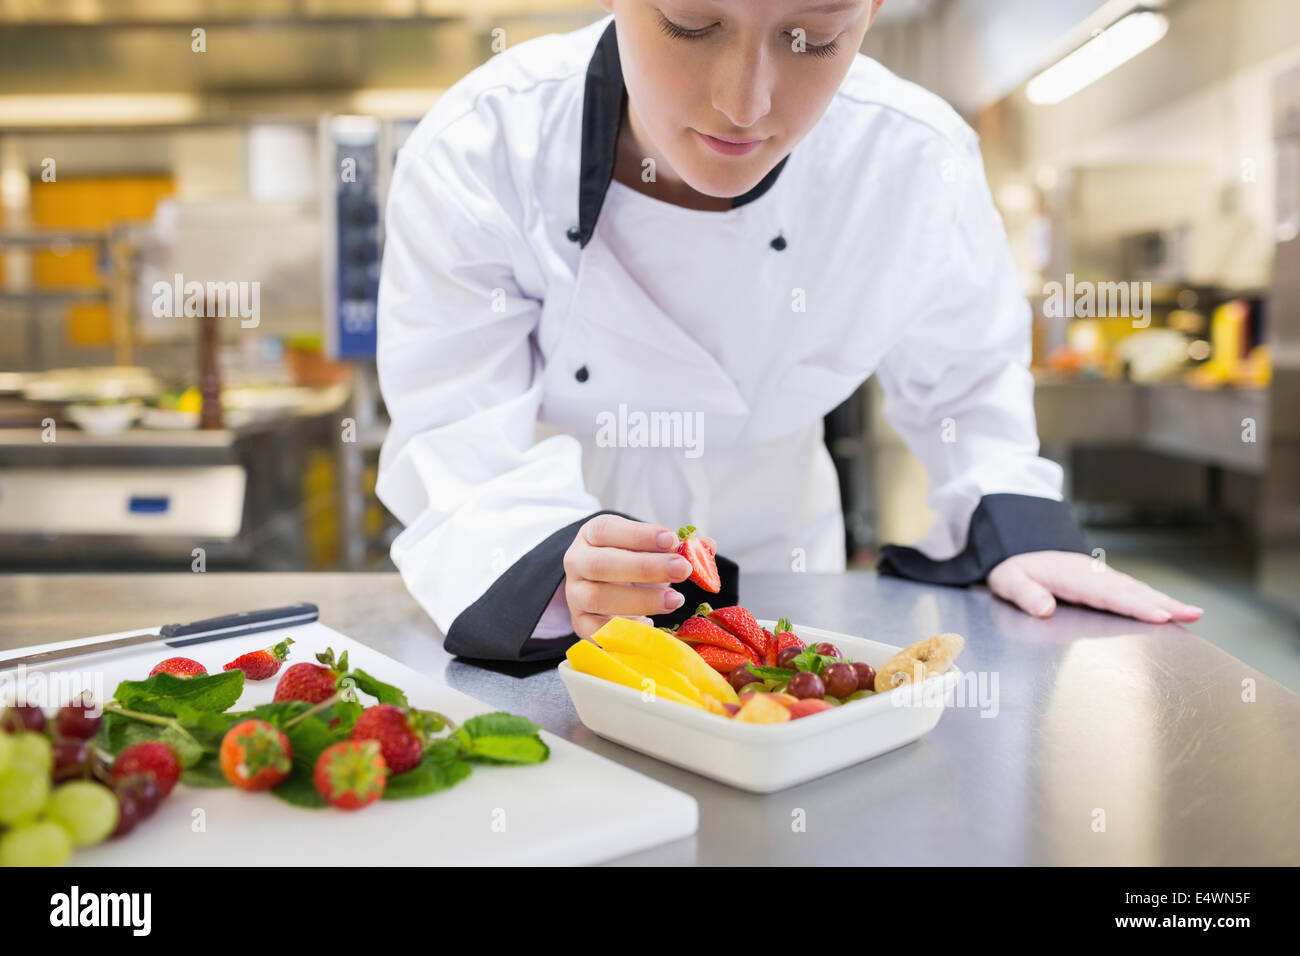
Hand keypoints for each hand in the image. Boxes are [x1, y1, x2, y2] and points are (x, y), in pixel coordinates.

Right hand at [563, 515, 709, 639]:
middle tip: (683, 570)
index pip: (606, 530)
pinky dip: (625, 629)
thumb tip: (707, 545)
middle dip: (646, 568)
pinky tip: (652, 625)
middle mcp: (576, 562)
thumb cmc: (632, 561)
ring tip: (675, 600)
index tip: (672, 540)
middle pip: (601, 565)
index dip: (639, 535)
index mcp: (591, 535)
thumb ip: (676, 546)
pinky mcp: (580, 624)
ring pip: (598, 598)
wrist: (604, 585)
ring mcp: (575, 595)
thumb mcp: (649, 547)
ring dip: (640, 600)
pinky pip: (598, 630)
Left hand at [987, 550, 1202, 623]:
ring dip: (1164, 600)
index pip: (1106, 594)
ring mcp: (1099, 575)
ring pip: (1135, 589)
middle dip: (1162, 603)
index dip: (1133, 605)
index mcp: (1069, 575)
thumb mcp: (1007, 579)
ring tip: (1192, 614)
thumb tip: (1045, 609)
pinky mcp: (1102, 580)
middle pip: (1130, 590)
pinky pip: (1130, 589)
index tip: (1158, 615)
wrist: (1015, 545)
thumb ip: (1025, 594)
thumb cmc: (1013, 566)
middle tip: (1191, 615)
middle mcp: (1090, 574)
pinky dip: (1152, 597)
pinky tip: (1169, 608)